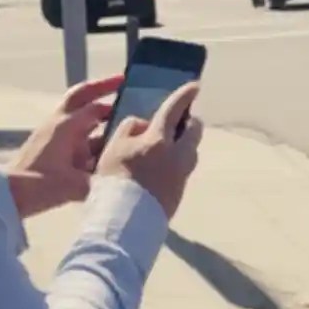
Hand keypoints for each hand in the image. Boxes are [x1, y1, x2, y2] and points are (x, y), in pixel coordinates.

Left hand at [7, 75, 122, 218]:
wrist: (8, 197)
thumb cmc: (37, 186)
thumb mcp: (74, 185)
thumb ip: (102, 180)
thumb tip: (128, 176)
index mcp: (65, 126)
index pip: (94, 105)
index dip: (112, 94)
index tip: (130, 84)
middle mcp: (61, 126)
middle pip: (82, 98)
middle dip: (101, 88)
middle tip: (122, 82)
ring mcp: (56, 137)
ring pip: (84, 119)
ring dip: (102, 118)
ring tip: (127, 122)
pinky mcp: (54, 151)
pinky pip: (81, 139)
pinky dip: (96, 138)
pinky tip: (111, 149)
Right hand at [95, 82, 203, 219]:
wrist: (124, 222)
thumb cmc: (114, 181)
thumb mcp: (113, 148)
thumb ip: (129, 129)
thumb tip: (143, 124)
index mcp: (160, 141)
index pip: (175, 110)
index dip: (184, 95)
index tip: (194, 85)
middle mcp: (178, 156)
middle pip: (194, 131)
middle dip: (190, 121)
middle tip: (180, 118)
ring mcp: (182, 175)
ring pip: (190, 151)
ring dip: (183, 143)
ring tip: (165, 144)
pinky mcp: (180, 192)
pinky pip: (182, 169)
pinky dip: (175, 161)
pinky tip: (159, 167)